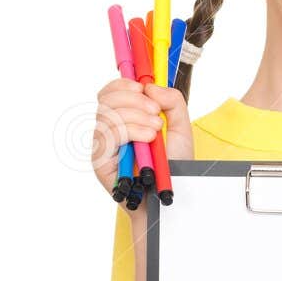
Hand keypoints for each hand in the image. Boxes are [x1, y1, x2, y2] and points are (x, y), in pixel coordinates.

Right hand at [91, 77, 193, 197]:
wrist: (170, 196)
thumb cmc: (173, 166)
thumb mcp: (181, 129)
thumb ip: (173, 102)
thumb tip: (150, 87)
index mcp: (125, 118)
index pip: (110, 92)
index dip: (122, 84)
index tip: (143, 88)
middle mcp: (110, 130)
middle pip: (106, 99)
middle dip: (133, 100)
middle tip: (156, 111)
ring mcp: (104, 145)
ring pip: (107, 115)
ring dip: (135, 116)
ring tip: (156, 129)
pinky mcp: (100, 161)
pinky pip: (108, 135)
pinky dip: (130, 131)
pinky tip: (148, 138)